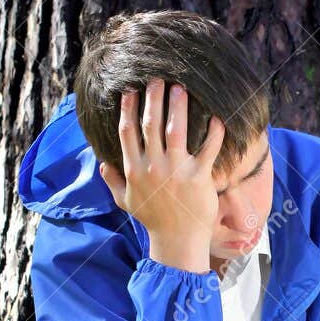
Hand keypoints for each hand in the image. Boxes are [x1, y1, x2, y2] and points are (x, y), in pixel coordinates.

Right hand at [98, 78, 223, 271]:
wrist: (178, 243)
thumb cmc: (153, 222)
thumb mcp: (126, 202)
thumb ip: (113, 181)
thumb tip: (103, 164)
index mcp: (135, 170)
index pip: (127, 131)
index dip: (128, 108)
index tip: (131, 89)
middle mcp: (153, 167)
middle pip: (150, 124)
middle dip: (153, 98)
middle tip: (158, 78)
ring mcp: (176, 172)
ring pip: (175, 130)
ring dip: (177, 106)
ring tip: (181, 87)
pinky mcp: (199, 178)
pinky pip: (208, 149)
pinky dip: (214, 132)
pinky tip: (216, 116)